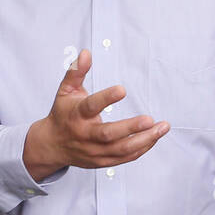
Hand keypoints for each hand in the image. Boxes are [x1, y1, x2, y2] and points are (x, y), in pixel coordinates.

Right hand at [23, 48, 168, 180]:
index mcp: (77, 115)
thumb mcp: (66, 91)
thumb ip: (76, 72)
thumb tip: (86, 52)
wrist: (52, 145)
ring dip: (144, 139)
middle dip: (130, 127)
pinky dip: (142, 149)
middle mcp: (85, 134)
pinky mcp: (102, 161)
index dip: (106, 98)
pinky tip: (154, 137)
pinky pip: (125, 158)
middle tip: (150, 119)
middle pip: (108, 134)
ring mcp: (94, 150)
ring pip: (121, 149)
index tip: (122, 89)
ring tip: (162, 127)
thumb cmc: (63, 114)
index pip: (91, 106)